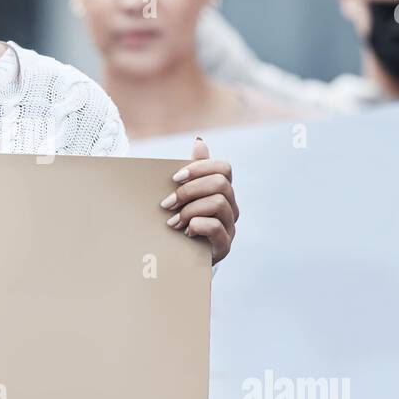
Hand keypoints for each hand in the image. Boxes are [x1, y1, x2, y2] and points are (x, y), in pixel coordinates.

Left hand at [162, 136, 236, 264]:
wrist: (178, 257)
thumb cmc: (180, 221)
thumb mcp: (182, 196)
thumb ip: (191, 171)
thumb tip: (199, 141)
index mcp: (222, 191)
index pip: (224, 168)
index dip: (199, 168)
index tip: (174, 178)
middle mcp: (231, 207)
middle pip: (220, 184)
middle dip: (189, 191)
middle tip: (167, 203)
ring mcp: (230, 226)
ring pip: (218, 203)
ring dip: (189, 210)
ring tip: (173, 222)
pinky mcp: (224, 245)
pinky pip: (216, 227)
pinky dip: (197, 226)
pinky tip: (185, 232)